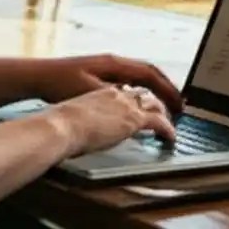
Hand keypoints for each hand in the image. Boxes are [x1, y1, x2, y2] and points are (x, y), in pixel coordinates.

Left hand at [33, 54, 182, 113]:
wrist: (37, 75)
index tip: (179, 104)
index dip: (168, 90)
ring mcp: (109, 66)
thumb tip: (136, 100)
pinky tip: (140, 102)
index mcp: (116, 64)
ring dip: (156, 88)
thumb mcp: (89, 91)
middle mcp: (116, 62)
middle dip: (167, 88)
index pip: (150, 75)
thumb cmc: (59, 84)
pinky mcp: (101, 73)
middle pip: (150, 72)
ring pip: (141, 76)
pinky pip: (130, 80)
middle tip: (180, 105)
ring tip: (166, 104)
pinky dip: (142, 89)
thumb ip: (113, 94)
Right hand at [46, 85, 175, 156]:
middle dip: (154, 103)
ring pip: (154, 105)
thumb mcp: (72, 116)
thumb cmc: (58, 125)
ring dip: (163, 114)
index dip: (133, 99)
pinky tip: (171, 137)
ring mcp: (127, 105)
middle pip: (143, 95)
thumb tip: (77, 131)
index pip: (124, 92)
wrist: (61, 126)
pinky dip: (167, 129)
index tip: (136, 106)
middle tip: (161, 112)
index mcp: (101, 91)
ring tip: (169, 124)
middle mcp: (117, 94)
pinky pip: (159, 122)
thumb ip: (81, 119)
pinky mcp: (135, 119)